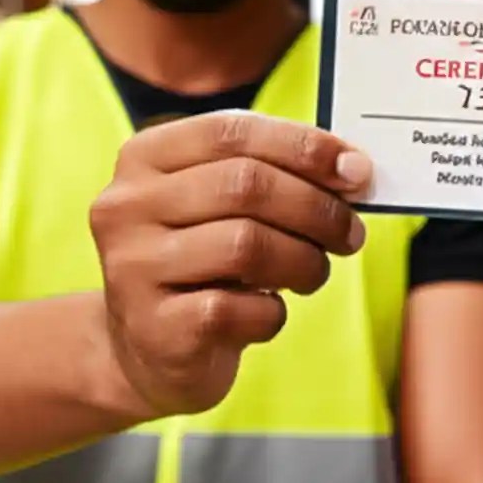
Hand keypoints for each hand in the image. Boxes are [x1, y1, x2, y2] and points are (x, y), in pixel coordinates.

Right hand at [89, 112, 372, 416]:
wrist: (148, 351)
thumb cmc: (203, 266)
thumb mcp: (223, 208)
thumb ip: (274, 176)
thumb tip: (353, 168)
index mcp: (144, 158)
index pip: (232, 132)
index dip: (304, 146)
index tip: (356, 170)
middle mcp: (126, 206)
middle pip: (246, 185)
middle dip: (317, 209)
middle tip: (350, 234)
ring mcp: (133, 268)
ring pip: (246, 246)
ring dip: (304, 261)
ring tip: (314, 274)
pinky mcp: (155, 327)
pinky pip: (239, 309)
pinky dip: (272, 312)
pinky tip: (267, 313)